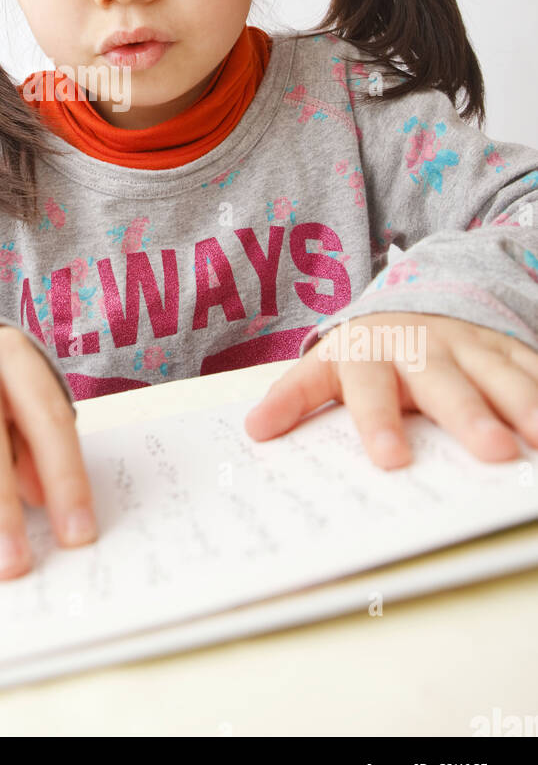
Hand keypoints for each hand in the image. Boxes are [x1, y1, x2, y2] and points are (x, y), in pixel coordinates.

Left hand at [244, 312, 537, 467]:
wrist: (413, 303)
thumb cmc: (365, 355)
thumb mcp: (325, 367)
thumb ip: (293, 397)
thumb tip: (254, 431)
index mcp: (371, 356)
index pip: (371, 390)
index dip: (379, 423)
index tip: (390, 461)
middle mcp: (423, 348)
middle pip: (447, 384)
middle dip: (470, 417)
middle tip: (492, 454)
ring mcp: (470, 346)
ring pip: (502, 376)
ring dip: (527, 406)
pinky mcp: (507, 348)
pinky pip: (533, 367)